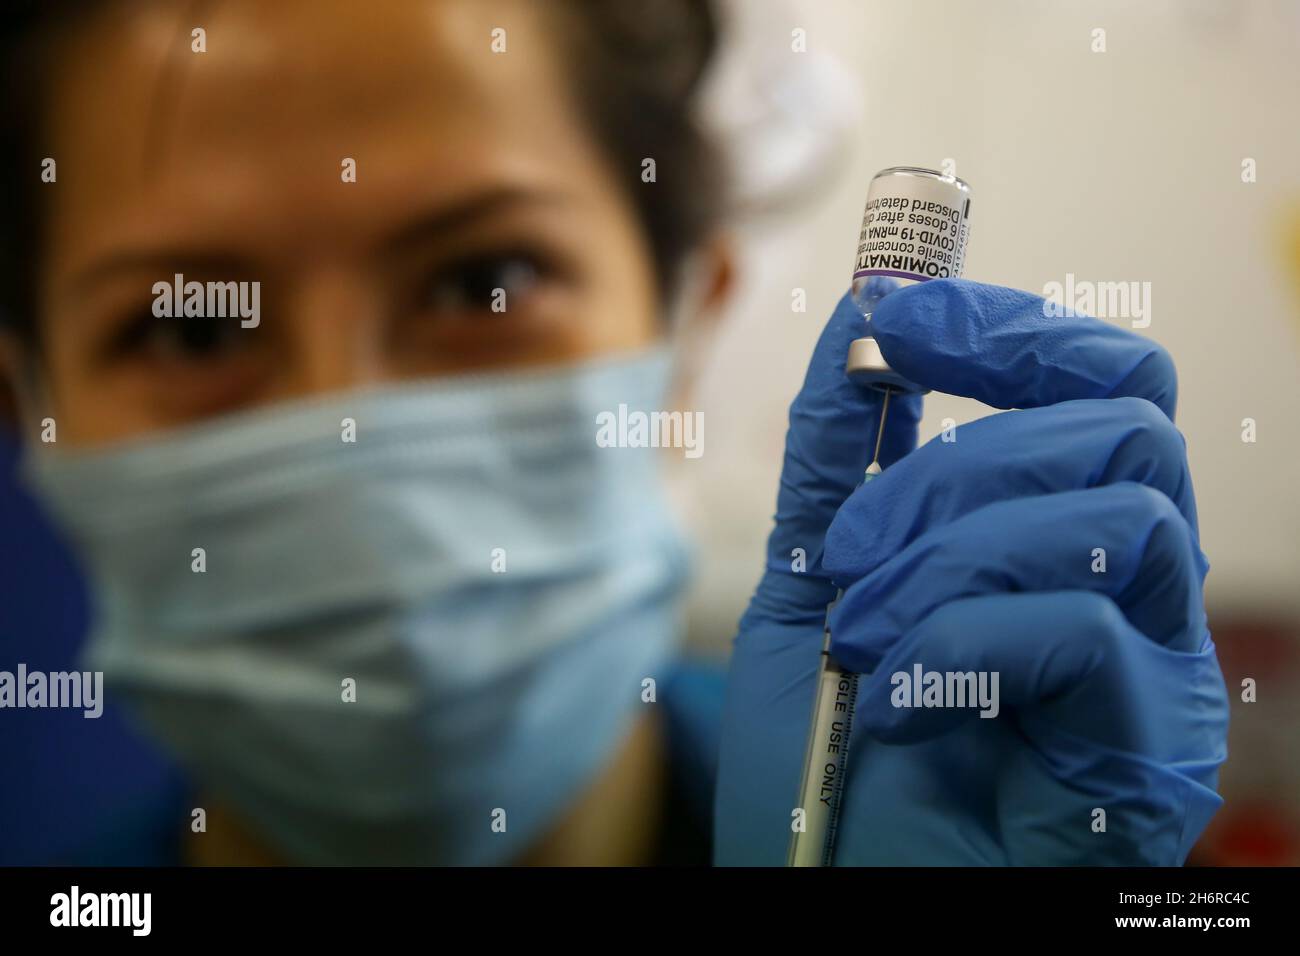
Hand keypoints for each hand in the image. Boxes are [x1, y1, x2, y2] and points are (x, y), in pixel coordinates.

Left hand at [713, 279, 1228, 864]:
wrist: (827, 891)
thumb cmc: (826, 754)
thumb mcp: (814, 578)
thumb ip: (841, 454)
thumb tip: (859, 311)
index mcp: (1062, 535)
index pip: (1102, 381)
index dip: (1006, 328)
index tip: (894, 318)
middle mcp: (1133, 589)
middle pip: (1121, 426)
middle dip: (956, 468)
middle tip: (849, 550)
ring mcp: (1157, 668)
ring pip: (1114, 514)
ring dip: (950, 560)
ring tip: (863, 635)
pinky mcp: (1153, 752)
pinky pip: (1084, 630)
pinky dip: (958, 646)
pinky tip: (892, 704)